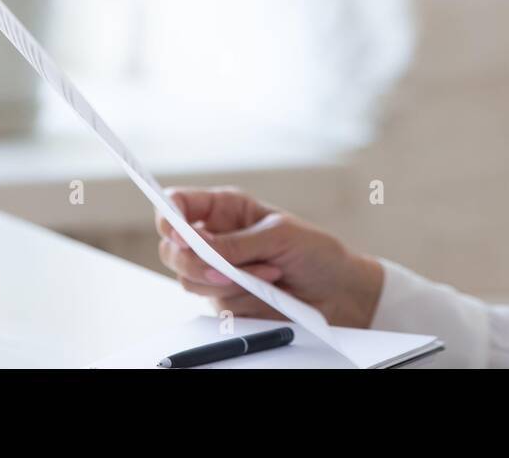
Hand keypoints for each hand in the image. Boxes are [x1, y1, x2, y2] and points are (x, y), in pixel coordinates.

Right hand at [156, 186, 384, 327]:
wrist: (338, 293)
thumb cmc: (316, 252)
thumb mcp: (279, 235)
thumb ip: (237, 243)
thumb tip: (197, 245)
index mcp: (227, 210)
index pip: (179, 205)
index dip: (169, 215)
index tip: (177, 231)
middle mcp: (217, 239)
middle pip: (173, 249)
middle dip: (194, 260)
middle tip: (224, 268)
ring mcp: (218, 271)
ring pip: (189, 279)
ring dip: (226, 281)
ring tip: (268, 274)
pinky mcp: (227, 300)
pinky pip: (214, 303)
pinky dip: (241, 297)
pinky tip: (269, 289)